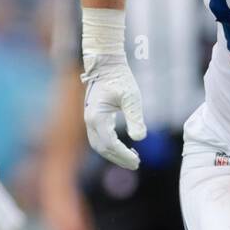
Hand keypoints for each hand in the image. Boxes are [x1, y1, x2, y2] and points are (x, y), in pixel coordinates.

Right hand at [81, 53, 145, 169]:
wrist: (106, 66)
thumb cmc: (120, 79)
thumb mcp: (132, 97)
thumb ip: (135, 118)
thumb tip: (140, 138)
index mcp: (97, 117)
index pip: (110, 143)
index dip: (123, 155)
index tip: (137, 161)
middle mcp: (89, 121)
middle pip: (102, 148)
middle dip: (119, 158)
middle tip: (137, 163)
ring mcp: (89, 120)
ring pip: (99, 145)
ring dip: (114, 155)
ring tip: (132, 159)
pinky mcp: (92, 119)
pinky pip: (99, 139)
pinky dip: (111, 147)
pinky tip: (125, 148)